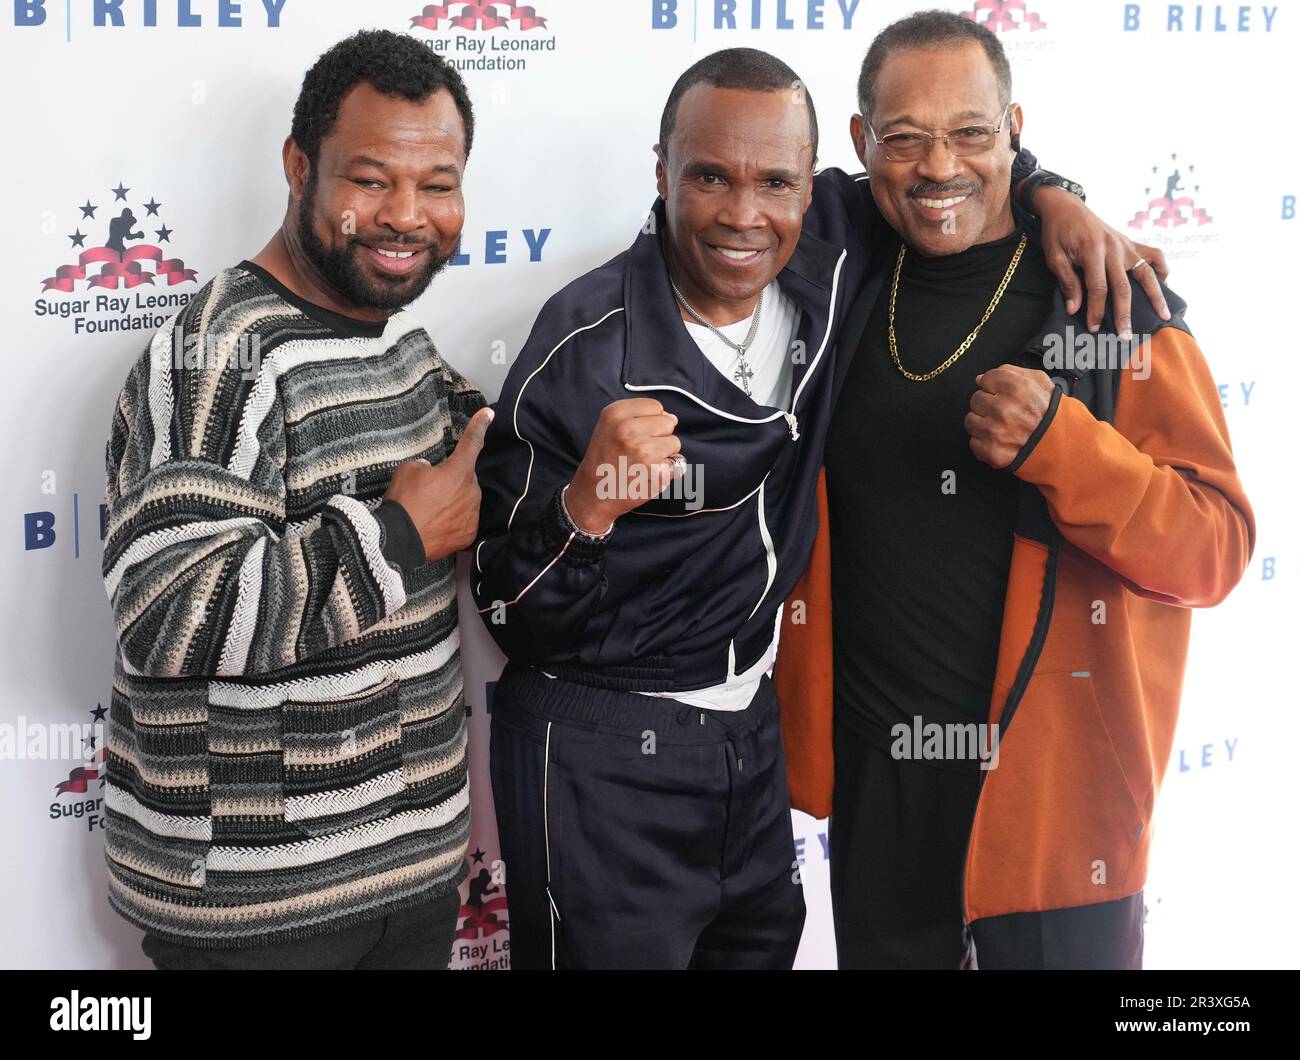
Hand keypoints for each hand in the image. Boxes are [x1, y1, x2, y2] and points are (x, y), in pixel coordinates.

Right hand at [384, 406, 493, 560]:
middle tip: (430, 491)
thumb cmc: (404, 500)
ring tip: (431, 510)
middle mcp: (472, 491)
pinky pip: (464, 521)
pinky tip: (437, 525)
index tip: (489, 414)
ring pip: (467, 501)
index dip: (480, 426)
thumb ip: (425, 465)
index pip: (473, 443)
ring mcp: (473, 515)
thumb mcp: (408, 470)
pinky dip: (453, 521)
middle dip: (453, 481)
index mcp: (459, 470)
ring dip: (454, 501)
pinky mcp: (469, 534)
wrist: (399, 539)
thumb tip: (430, 471)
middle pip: (466, 479)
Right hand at [566, 398, 681, 532]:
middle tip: (639, 451)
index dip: (650, 420)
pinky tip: (648, 476)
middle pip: (668, 422)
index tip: (636, 434)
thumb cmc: (604, 459)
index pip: (655, 406)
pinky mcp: (656, 472)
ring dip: (664, 454)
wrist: (594, 494)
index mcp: (615, 414)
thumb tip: (671, 418)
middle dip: (659, 436)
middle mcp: (628, 430)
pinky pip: (677, 464)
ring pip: (674, 443)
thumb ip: (638, 415)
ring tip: (643, 463)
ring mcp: (644, 452)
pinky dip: (667, 472)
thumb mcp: (609, 426)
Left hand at [966, 365, 1054, 468]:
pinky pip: (974, 442)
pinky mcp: (992, 451)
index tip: (1001, 393)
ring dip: (983, 423)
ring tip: (1002, 426)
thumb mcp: (1042, 383)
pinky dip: (985, 442)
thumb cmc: (1053, 415)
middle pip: (976, 399)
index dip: (993, 386)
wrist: (1065, 448)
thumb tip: (981, 378)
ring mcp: (995, 432)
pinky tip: (1001, 440)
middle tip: (1004, 412)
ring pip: (970, 421)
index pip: (985, 379)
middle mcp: (1003, 409)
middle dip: (988, 404)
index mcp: (1016, 388)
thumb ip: (1011, 373)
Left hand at [1033, 185, 1170, 338]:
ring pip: (1146, 273)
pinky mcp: (1131, 242)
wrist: (1066, 205)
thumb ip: (1067, 282)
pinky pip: (1153, 255)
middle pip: (1123, 286)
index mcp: (1093, 251)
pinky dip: (1162, 268)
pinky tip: (1164, 283)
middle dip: (1125, 314)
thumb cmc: (1057, 232)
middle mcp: (1115, 248)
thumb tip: (1075, 310)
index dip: (1096, 310)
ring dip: (1156, 296)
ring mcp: (1127, 244)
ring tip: (1164, 315)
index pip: (1098, 288)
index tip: (1093, 328)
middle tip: (1127, 336)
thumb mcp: (1054, 257)